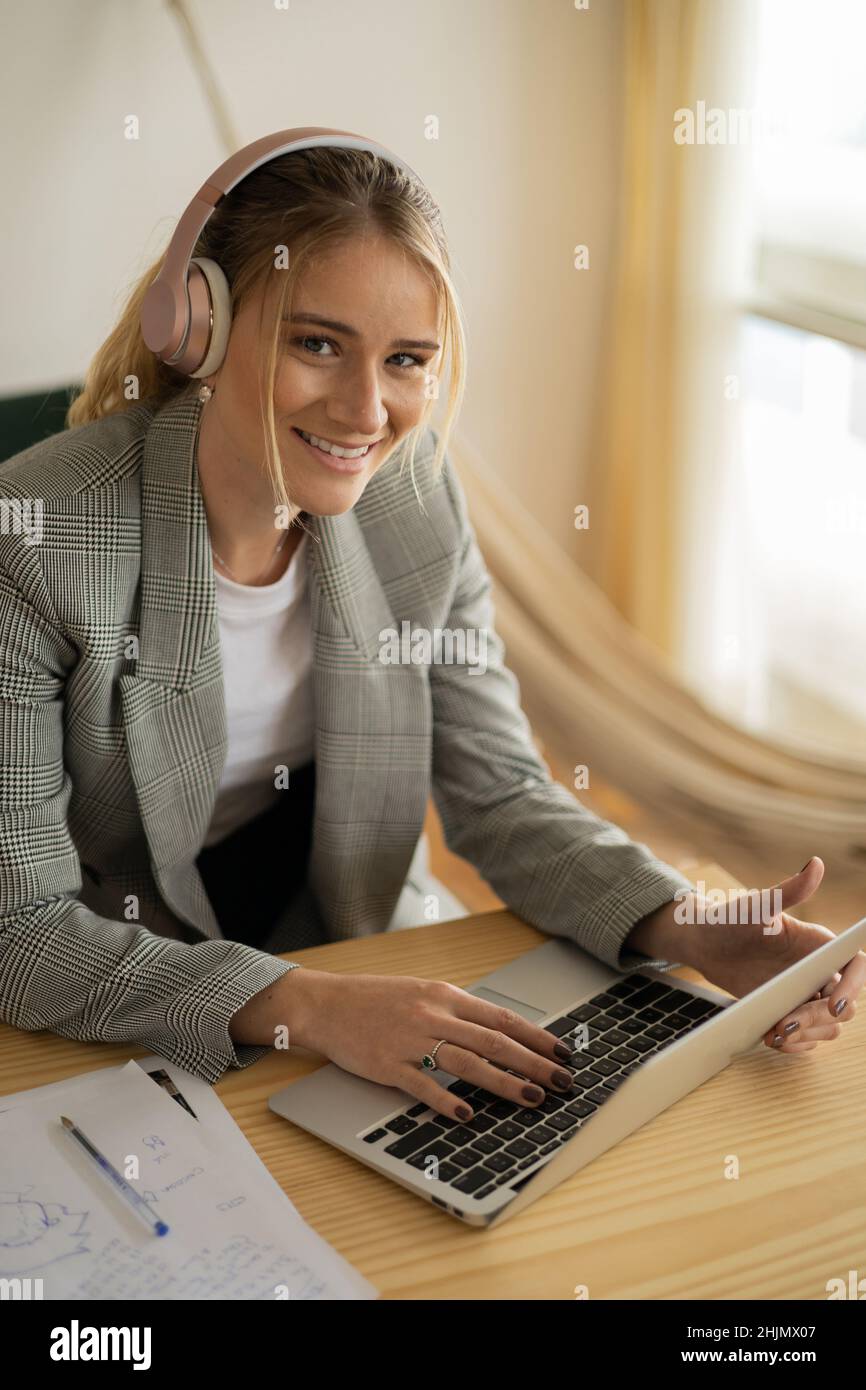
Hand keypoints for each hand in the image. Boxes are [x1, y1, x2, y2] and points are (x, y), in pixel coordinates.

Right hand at [290, 969, 576, 1119]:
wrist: (326, 1004)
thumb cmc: (375, 1000)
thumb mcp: (421, 992)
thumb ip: (457, 1011)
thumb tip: (498, 1032)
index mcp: (445, 995)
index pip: (501, 1018)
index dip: (536, 1037)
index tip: (563, 1053)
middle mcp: (433, 1015)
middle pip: (494, 1042)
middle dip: (534, 1064)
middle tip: (563, 1082)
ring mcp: (411, 1041)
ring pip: (467, 1063)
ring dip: (504, 1083)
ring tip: (532, 1099)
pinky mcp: (389, 1065)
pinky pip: (423, 1085)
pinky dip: (447, 1101)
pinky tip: (467, 1115)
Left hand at [632, 858, 865, 1053]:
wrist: (703, 943)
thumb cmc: (731, 918)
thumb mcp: (758, 905)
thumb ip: (789, 890)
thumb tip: (816, 864)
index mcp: (820, 945)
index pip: (856, 966)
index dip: (854, 986)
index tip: (833, 1002)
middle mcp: (819, 970)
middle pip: (842, 1005)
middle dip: (818, 1018)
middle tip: (785, 1022)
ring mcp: (804, 993)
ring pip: (827, 1025)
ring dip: (808, 1034)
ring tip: (776, 1032)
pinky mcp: (787, 1010)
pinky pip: (806, 1036)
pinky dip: (796, 1044)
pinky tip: (774, 1040)